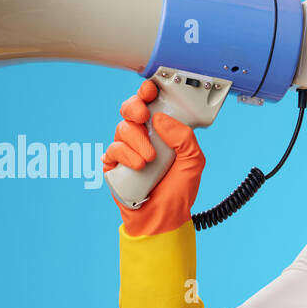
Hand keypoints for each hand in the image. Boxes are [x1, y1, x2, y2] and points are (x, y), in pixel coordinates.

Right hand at [102, 78, 205, 235]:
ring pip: (122, 128)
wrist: (163, 219)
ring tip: (150, 159)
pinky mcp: (113, 164)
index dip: (147, 92)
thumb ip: (185, 138)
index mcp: (162, 133)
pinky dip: (126, 155)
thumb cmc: (178, 191)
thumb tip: (162, 119)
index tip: (150, 89)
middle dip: (135, 107)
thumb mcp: (193, 162)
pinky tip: (139, 166)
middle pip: (130, 109)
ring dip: (137, 140)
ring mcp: (127, 150)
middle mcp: (143, 138)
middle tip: (144, 115)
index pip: (152, 105)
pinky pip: (113, 149)